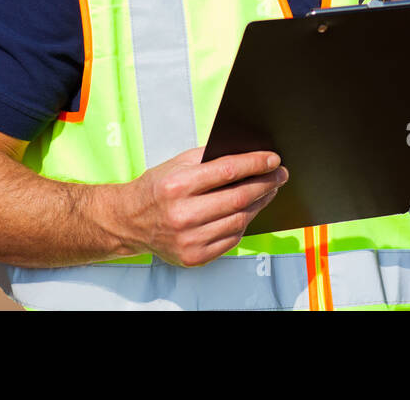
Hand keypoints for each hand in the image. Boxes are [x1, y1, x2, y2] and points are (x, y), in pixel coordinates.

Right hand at [112, 147, 287, 266]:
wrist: (129, 222)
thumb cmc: (156, 189)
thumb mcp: (177, 163)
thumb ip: (210, 157)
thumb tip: (247, 152)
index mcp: (177, 186)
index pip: (228, 171)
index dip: (255, 164)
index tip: (273, 160)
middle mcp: (182, 215)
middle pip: (239, 198)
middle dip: (265, 184)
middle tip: (279, 175)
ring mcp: (188, 239)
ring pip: (239, 220)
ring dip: (259, 203)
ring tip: (268, 191)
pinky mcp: (194, 256)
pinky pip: (231, 239)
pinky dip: (243, 223)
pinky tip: (248, 210)